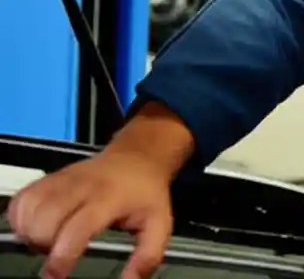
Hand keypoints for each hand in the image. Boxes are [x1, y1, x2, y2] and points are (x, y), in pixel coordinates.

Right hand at [6, 148, 173, 278]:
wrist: (138, 158)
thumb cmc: (146, 193)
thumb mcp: (159, 224)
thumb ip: (148, 256)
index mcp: (109, 198)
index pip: (78, 227)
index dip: (62, 255)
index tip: (56, 276)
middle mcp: (81, 186)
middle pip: (45, 220)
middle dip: (45, 246)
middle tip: (60, 252)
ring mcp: (62, 180)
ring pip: (29, 209)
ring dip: (31, 234)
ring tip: (51, 241)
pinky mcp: (48, 178)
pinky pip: (21, 200)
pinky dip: (22, 219)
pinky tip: (38, 227)